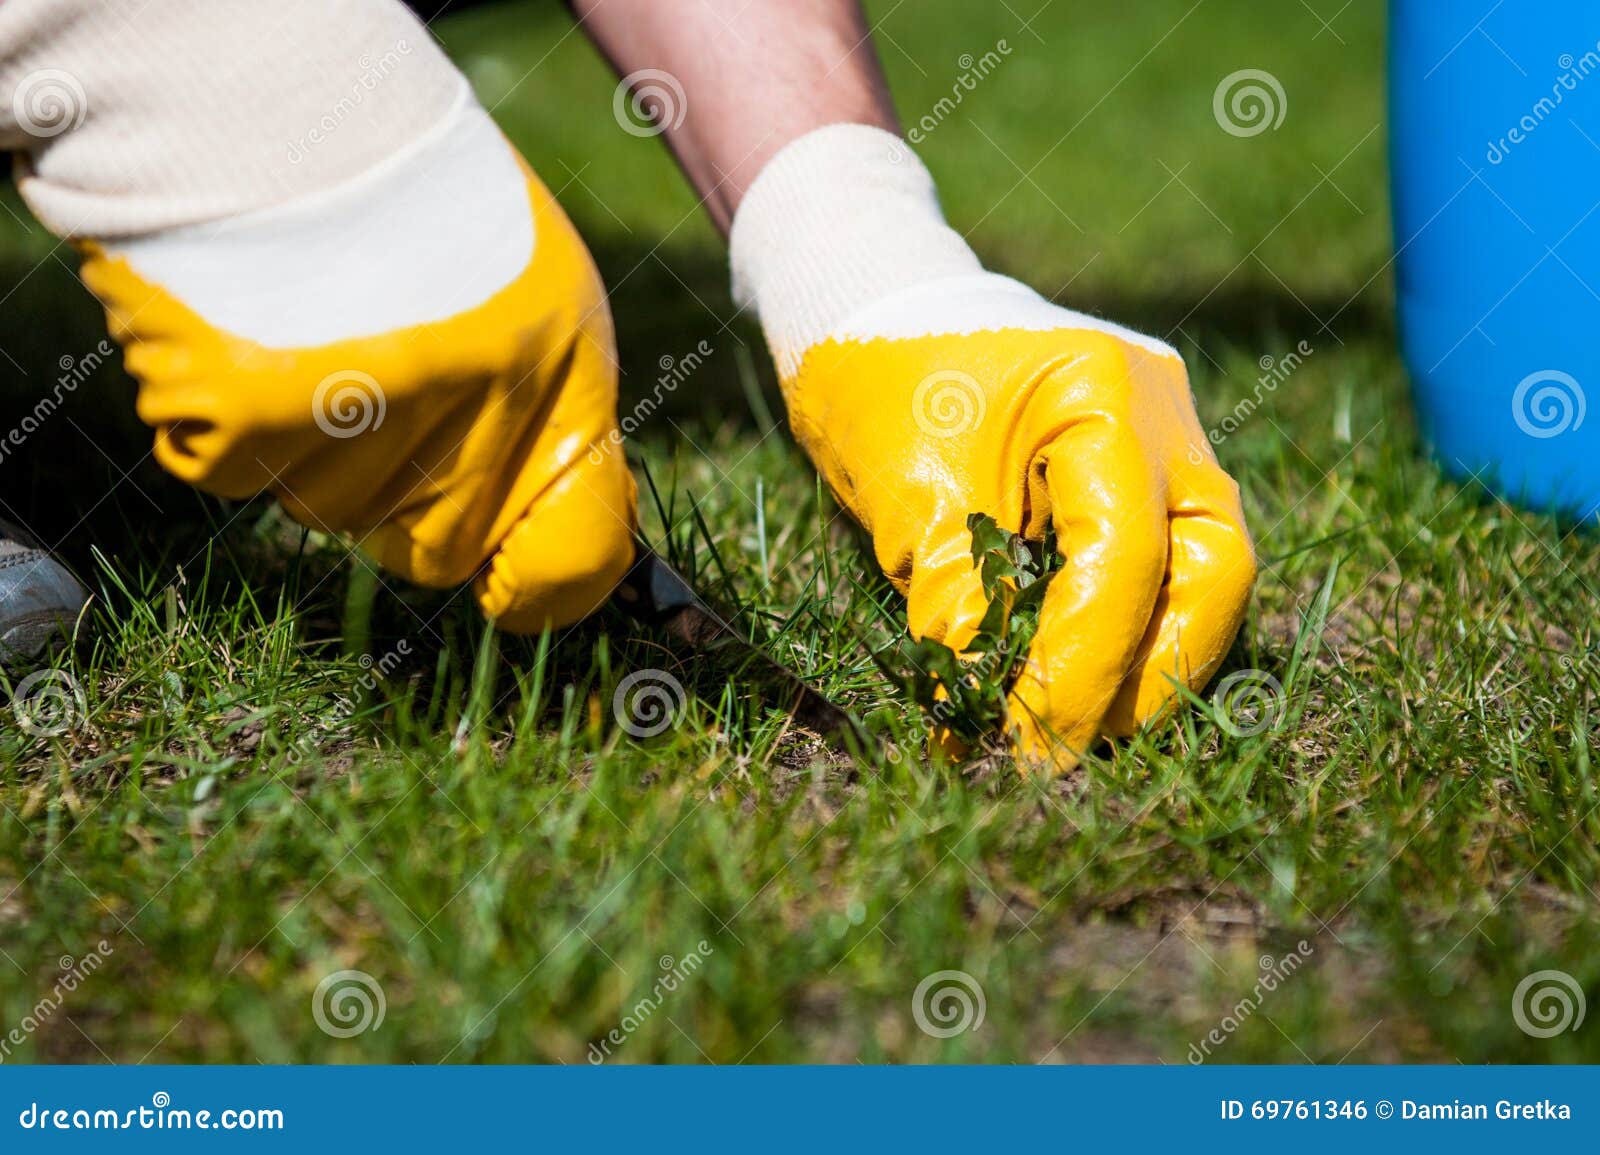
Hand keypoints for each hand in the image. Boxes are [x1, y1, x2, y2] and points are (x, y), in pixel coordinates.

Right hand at [74, 114, 634, 632]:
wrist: (284, 110)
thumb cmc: (435, 205)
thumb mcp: (549, 302)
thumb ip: (560, 422)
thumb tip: (558, 546)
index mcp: (554, 389)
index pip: (572, 564)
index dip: (544, 585)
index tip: (516, 580)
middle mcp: (462, 427)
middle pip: (434, 552)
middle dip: (416, 495)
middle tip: (390, 388)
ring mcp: (351, 431)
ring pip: (328, 510)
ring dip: (320, 444)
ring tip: (319, 327)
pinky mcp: (242, 425)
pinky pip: (234, 469)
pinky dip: (230, 416)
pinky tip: (252, 330)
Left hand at [783, 274, 1255, 767]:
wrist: (869, 305)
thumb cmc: (877, 381)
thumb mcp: (909, 502)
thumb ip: (958, 612)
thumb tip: (976, 730)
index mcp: (1105, 394)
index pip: (1123, 559)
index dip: (1081, 668)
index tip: (1028, 745)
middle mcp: (1163, 412)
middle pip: (1212, 567)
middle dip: (1155, 673)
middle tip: (1076, 746)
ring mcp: (1166, 432)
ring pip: (1203, 567)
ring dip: (1149, 657)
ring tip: (1075, 723)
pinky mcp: (1146, 460)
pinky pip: (1164, 552)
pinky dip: (1127, 620)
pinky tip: (1077, 670)